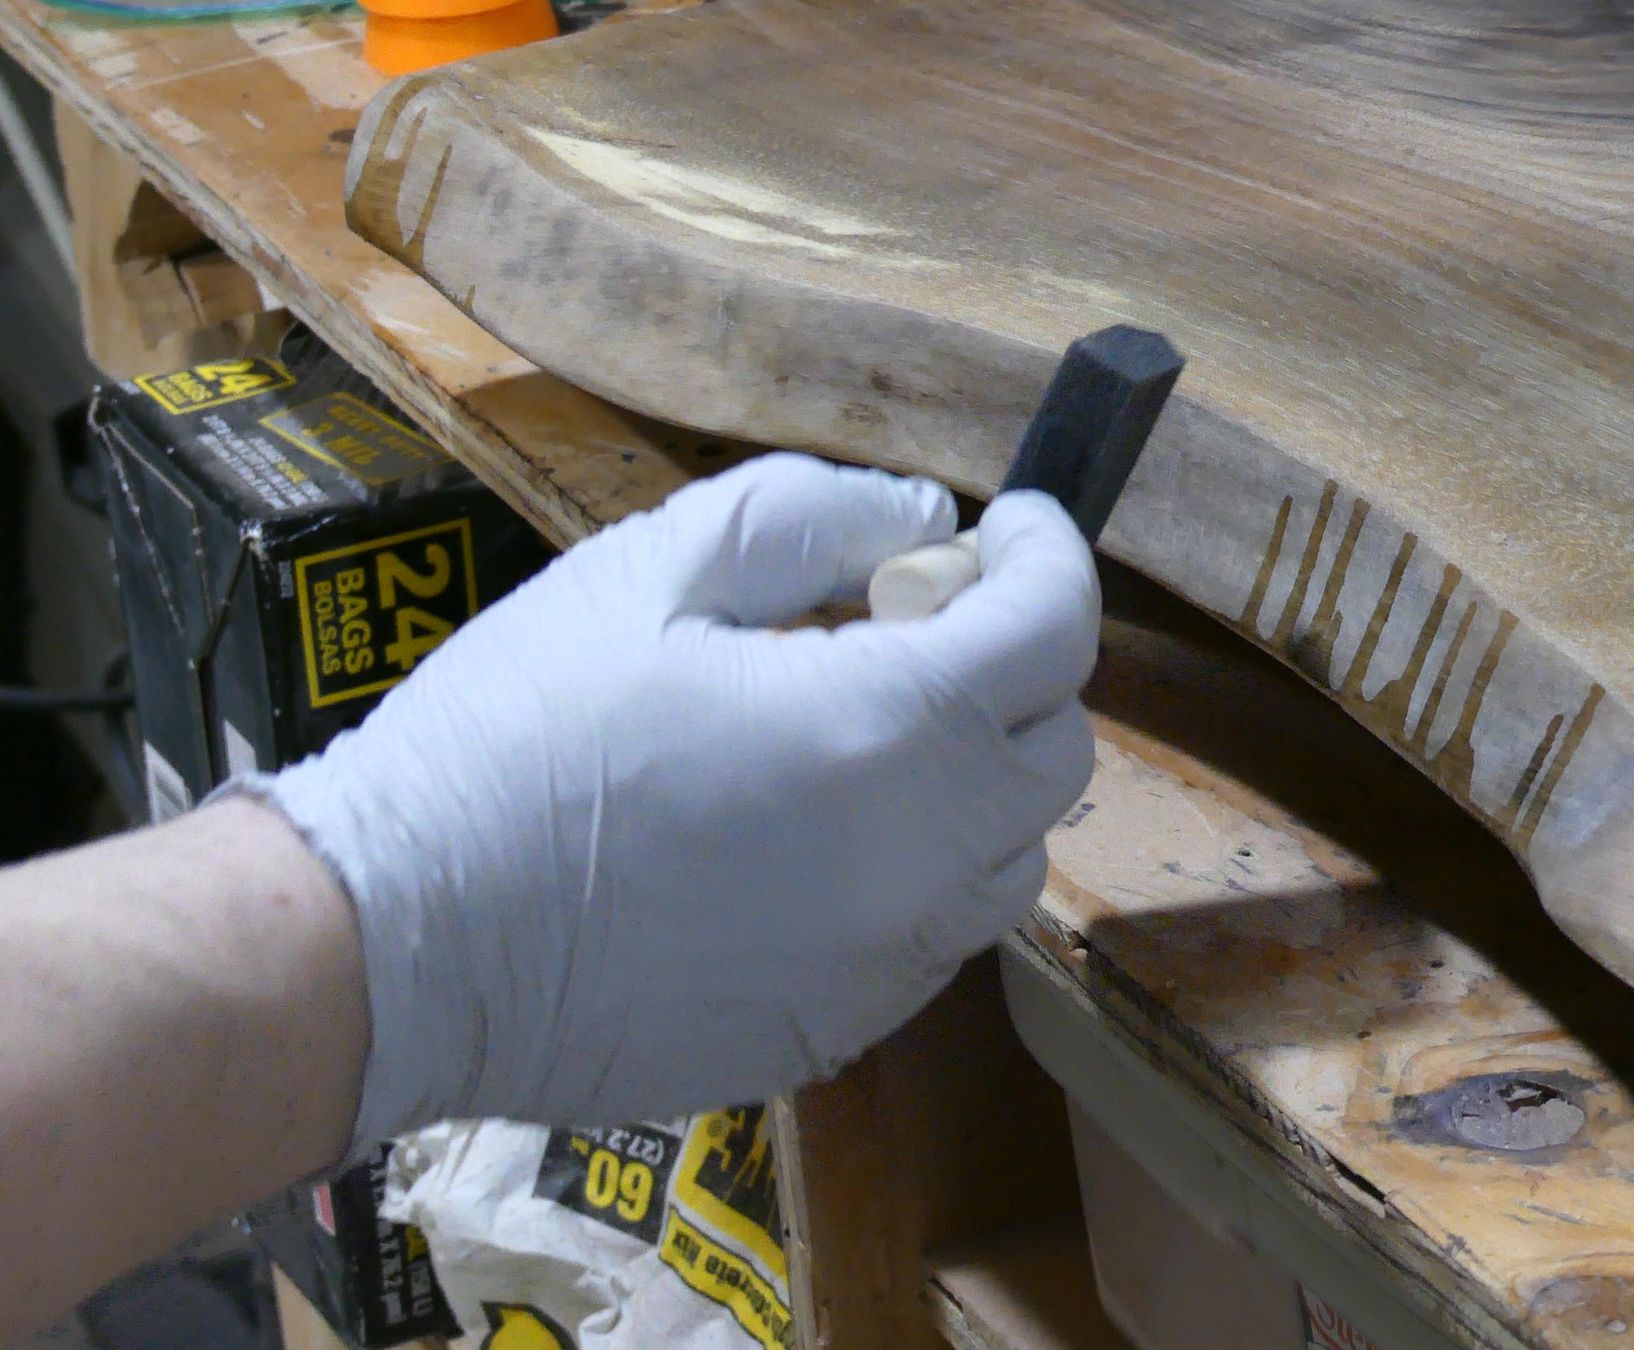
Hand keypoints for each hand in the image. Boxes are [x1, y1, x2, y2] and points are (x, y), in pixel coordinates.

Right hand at [257, 454, 1098, 1153]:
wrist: (401, 945)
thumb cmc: (511, 737)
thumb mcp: (646, 572)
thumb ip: (810, 520)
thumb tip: (921, 521)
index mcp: (887, 727)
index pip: (1055, 629)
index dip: (1048, 557)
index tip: (1014, 524)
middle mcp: (922, 858)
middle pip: (1057, 749)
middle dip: (1014, 666)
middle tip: (904, 625)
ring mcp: (891, 962)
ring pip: (1010, 855)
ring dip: (975, 778)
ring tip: (860, 734)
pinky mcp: (843, 1029)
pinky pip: (936, 936)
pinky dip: (918, 870)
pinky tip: (812, 836)